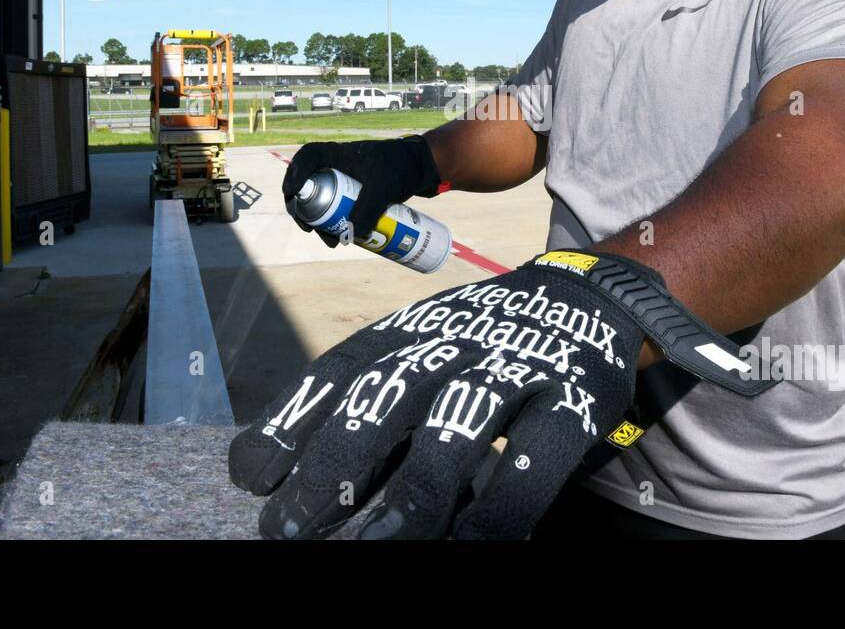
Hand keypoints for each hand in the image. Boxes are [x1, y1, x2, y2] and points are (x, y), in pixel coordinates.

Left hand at [228, 251, 649, 538]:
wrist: (593, 296)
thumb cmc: (486, 342)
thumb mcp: (422, 352)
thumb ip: (369, 407)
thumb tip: (281, 473)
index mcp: (410, 329)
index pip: (340, 369)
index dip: (293, 421)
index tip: (252, 476)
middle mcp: (456, 342)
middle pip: (386, 396)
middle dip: (333, 463)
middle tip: (289, 527)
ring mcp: (518, 367)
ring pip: (457, 425)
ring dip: (410, 492)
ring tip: (371, 547)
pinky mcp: (576, 398)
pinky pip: (535, 456)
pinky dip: (500, 506)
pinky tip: (469, 544)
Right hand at [281, 136, 443, 244]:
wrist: (421, 168)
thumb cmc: (401, 168)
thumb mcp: (384, 189)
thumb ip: (369, 210)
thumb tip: (355, 237)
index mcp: (340, 154)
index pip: (309, 156)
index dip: (295, 173)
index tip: (291, 194)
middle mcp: (338, 167)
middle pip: (310, 185)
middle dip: (304, 209)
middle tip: (308, 228)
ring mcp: (345, 181)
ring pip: (323, 200)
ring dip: (320, 221)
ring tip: (330, 241)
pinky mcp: (355, 195)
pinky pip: (338, 208)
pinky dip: (336, 222)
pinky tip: (341, 238)